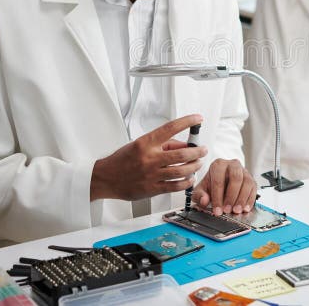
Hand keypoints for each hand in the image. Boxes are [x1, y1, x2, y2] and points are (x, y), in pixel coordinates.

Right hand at [90, 114, 207, 200]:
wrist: (105, 178)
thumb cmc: (122, 160)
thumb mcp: (140, 145)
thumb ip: (162, 144)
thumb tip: (183, 145)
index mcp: (146, 143)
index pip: (170, 128)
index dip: (187, 122)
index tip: (197, 119)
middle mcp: (149, 158)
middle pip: (182, 154)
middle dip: (197, 151)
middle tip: (203, 149)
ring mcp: (151, 175)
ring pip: (181, 171)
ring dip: (194, 166)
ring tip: (198, 163)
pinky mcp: (152, 189)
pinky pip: (175, 186)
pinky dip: (186, 182)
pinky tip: (189, 178)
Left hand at [192, 158, 256, 215]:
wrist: (222, 181)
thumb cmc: (211, 184)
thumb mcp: (201, 189)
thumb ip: (199, 195)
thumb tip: (204, 200)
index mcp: (218, 165)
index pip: (219, 180)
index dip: (218, 197)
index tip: (217, 210)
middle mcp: (233, 165)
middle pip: (236, 178)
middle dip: (231, 197)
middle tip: (227, 210)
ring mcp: (244, 171)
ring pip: (247, 183)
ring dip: (242, 199)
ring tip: (236, 211)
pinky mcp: (251, 179)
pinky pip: (253, 188)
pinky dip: (250, 200)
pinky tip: (245, 208)